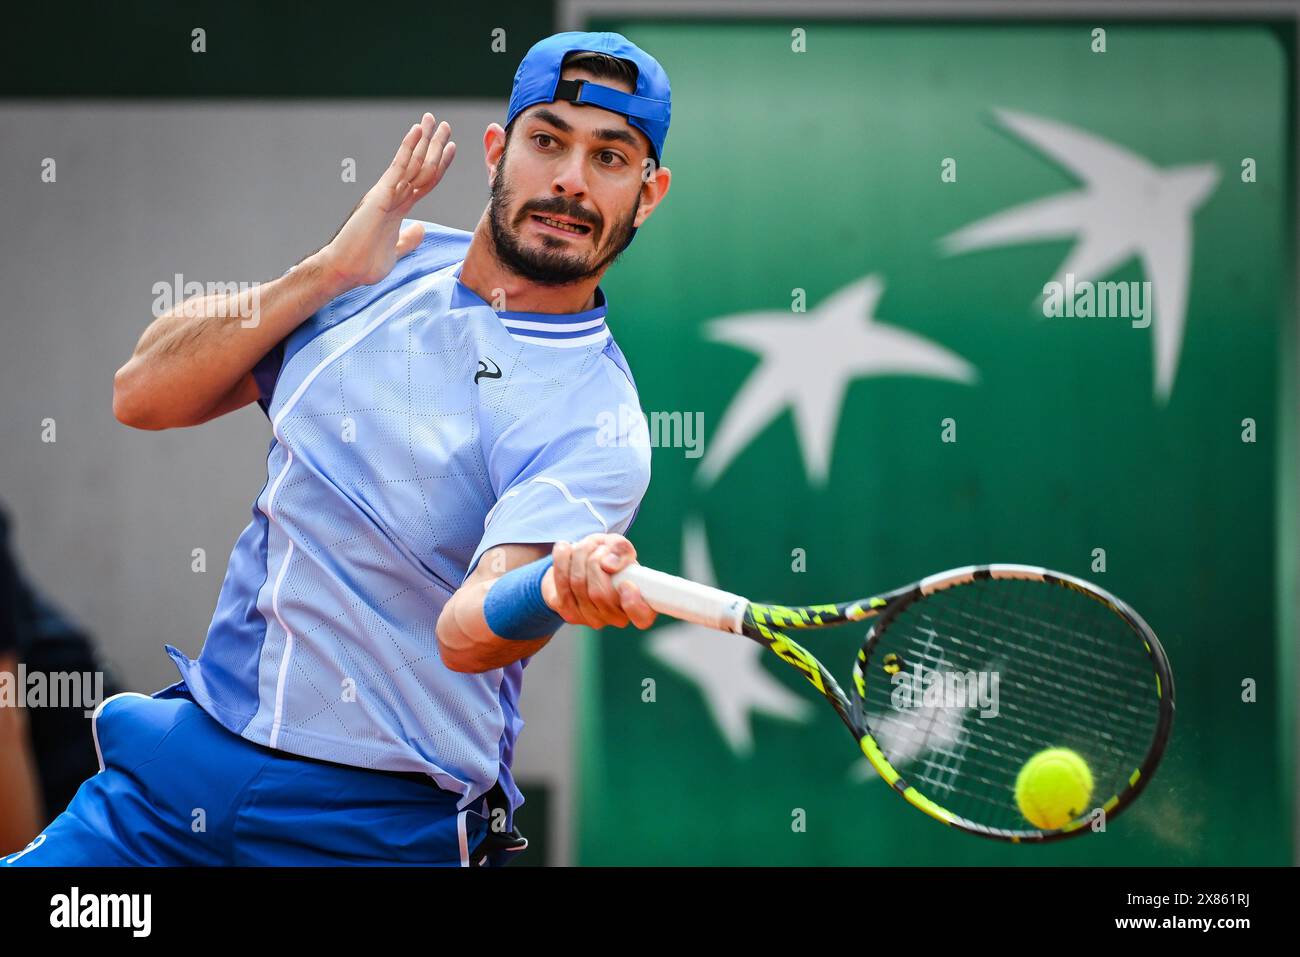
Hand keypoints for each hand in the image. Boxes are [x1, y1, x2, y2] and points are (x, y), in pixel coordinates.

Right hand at [318, 113, 455, 291]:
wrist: (345, 269)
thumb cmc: (364, 263)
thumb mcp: (395, 251)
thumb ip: (408, 239)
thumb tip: (421, 228)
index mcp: (398, 207)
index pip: (424, 182)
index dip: (439, 165)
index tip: (450, 147)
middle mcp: (393, 196)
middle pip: (420, 167)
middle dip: (434, 145)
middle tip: (445, 125)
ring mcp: (387, 194)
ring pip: (413, 163)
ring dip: (427, 142)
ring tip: (437, 122)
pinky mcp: (380, 195)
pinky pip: (398, 168)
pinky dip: (408, 148)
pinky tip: (417, 131)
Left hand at [542, 534, 657, 629]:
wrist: (580, 563)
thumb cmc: (608, 557)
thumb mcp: (618, 547)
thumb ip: (621, 549)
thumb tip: (609, 565)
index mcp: (640, 604)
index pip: (642, 617)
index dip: (633, 603)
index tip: (626, 584)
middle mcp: (617, 617)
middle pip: (600, 594)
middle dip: (594, 561)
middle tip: (596, 547)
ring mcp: (592, 619)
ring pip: (578, 585)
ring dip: (578, 556)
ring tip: (582, 546)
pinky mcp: (569, 614)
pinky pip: (561, 584)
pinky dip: (561, 560)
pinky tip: (564, 549)